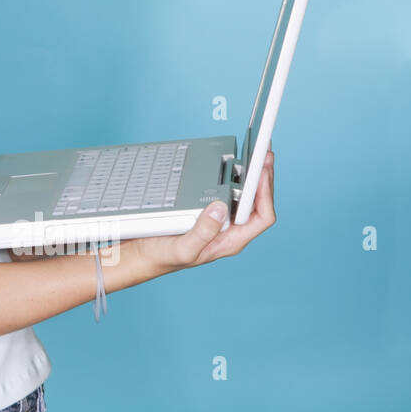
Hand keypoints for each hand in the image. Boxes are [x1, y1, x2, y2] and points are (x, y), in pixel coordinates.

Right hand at [132, 148, 275, 274]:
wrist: (144, 254)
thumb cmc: (164, 256)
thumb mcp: (184, 248)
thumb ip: (204, 231)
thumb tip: (221, 207)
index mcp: (231, 240)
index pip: (262, 217)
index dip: (266, 194)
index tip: (262, 172)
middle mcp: (229, 229)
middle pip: (257, 203)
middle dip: (263, 179)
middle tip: (266, 155)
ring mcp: (219, 219)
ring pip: (243, 196)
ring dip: (251, 176)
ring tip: (256, 156)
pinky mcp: (206, 210)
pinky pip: (225, 192)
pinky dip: (231, 178)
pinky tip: (231, 166)